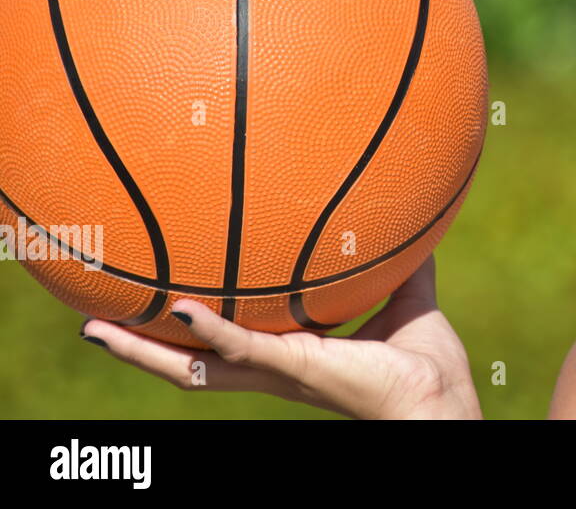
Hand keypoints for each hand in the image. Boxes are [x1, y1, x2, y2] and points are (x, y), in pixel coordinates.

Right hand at [78, 254, 480, 419]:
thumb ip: (396, 263)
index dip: (184, 329)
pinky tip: (179, 310)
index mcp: (289, 354)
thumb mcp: (404, 298)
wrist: (439, 401)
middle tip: (94, 321)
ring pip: (193, 365)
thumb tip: (400, 216)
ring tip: (97, 326)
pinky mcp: (295, 369)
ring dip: (143, 348)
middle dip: (139, 344)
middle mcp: (272, 368)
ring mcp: (278, 372)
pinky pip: (240, 351)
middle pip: (188, 360)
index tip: (152, 303)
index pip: (223, 344)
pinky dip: (209, 332)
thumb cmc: (426, 366)